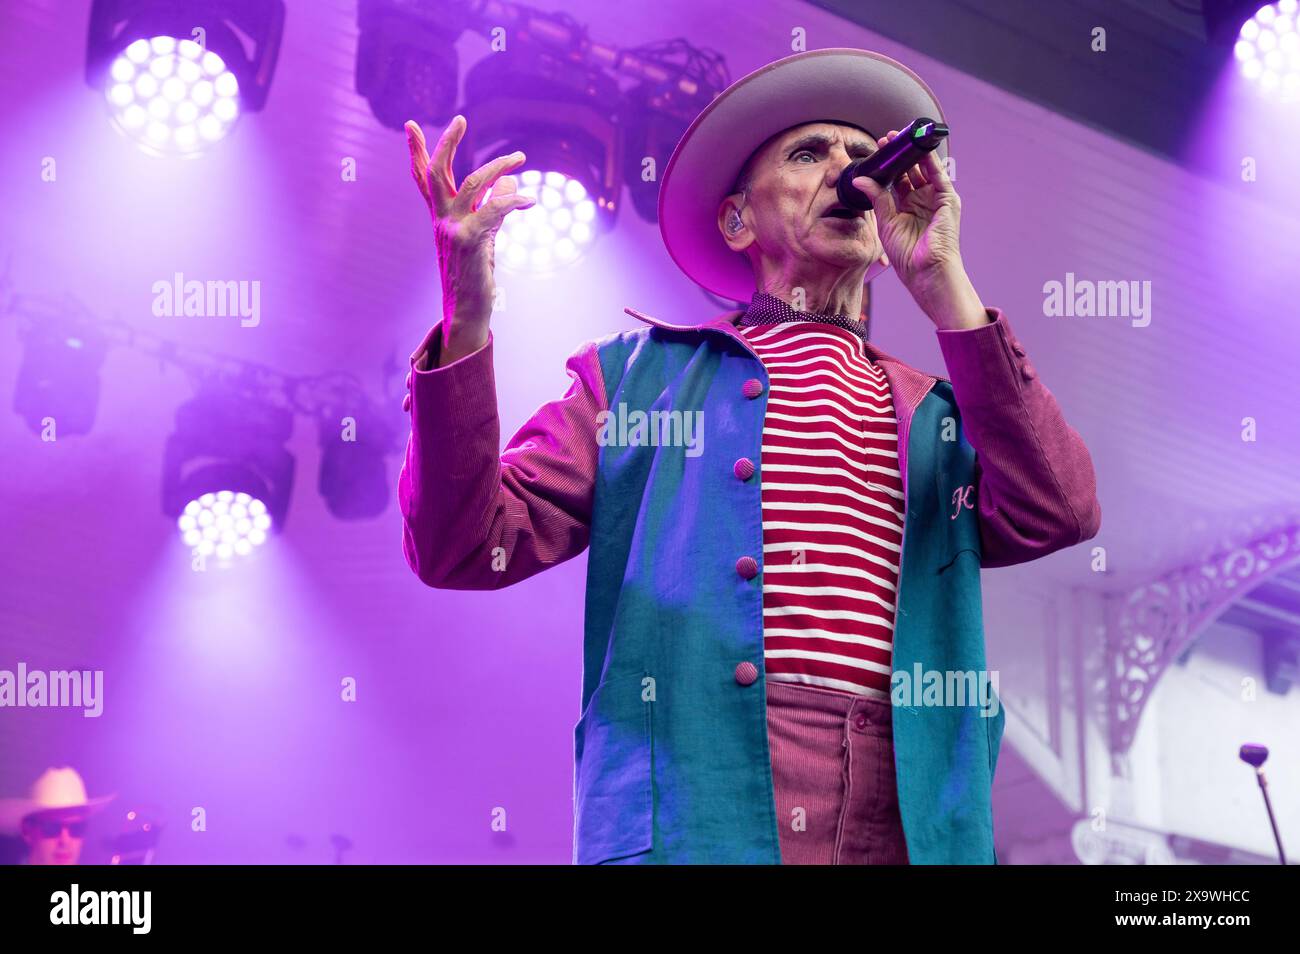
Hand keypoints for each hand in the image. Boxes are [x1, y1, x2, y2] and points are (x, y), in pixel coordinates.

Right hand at [405, 115, 534, 364]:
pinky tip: (530, 200)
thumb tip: (506, 180)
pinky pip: (493, 210)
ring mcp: (453, 230)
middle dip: (445, 143)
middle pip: (436, 173)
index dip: (417, 152)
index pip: (424, 180)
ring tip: (519, 157)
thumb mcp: (484, 237)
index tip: (411, 126)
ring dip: (497, 166)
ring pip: (471, 184)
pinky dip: (513, 200)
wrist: (467, 313)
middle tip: (459, 119)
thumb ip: (491, 207)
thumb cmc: (474, 277)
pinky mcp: (470, 241)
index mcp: (441, 218)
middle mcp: (442, 221)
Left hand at [853, 130, 984, 329]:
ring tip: (898, 137)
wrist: (925, 271)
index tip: (877, 151)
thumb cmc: (907, 254)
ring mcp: (936, 198)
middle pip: (910, 170)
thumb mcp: (886, 221)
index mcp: (907, 207)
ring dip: (912, 152)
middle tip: (886, 139)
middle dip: (899, 154)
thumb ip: (877, 197)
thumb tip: (859, 179)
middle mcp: (922, 200)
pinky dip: (929, 159)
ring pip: (923, 169)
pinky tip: (918, 147)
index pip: (897, 179)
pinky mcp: (947, 199)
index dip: (888, 165)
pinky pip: (938, 174)